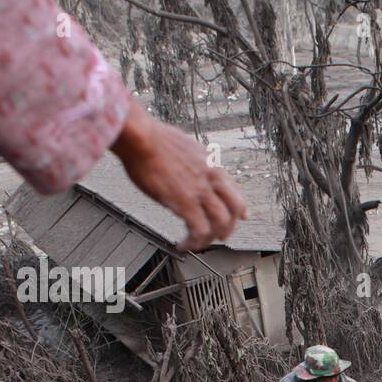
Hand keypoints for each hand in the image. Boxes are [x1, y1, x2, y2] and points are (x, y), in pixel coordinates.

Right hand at [111, 100, 247, 250]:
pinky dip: (193, 242)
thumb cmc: (152, 138)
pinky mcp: (186, 203)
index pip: (235, 190)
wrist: (141, 137)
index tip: (241, 217)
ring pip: (221, 223)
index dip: (240, 208)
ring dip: (210, 238)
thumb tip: (189, 166)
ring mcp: (201, 191)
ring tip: (197, 243)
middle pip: (234, 210)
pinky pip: (199, 231)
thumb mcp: (185, 147)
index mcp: (212, 164)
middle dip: (229, 227)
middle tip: (220, 236)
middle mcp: (212, 177)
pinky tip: (183, 245)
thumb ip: (194, 161)